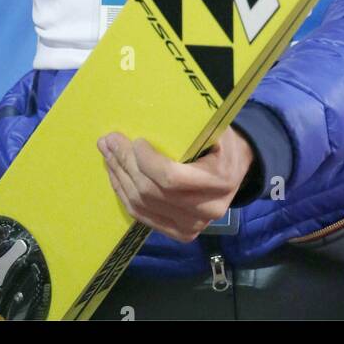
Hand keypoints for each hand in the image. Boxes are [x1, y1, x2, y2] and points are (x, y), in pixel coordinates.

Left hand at [97, 128, 255, 243]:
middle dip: (125, 164)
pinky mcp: (179, 234)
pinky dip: (124, 194)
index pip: (172, 179)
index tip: (136, 140)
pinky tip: (115, 175)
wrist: (236, 171)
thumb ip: (191, 127)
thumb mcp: (216, 129)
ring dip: (119, 178)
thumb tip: (149, 109)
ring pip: (142, 205)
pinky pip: (142, 216)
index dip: (147, 161)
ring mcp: (191, 227)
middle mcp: (206, 210)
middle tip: (109, 141)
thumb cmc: (223, 143)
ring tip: (107, 154)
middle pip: (151, 191)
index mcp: (219, 181)